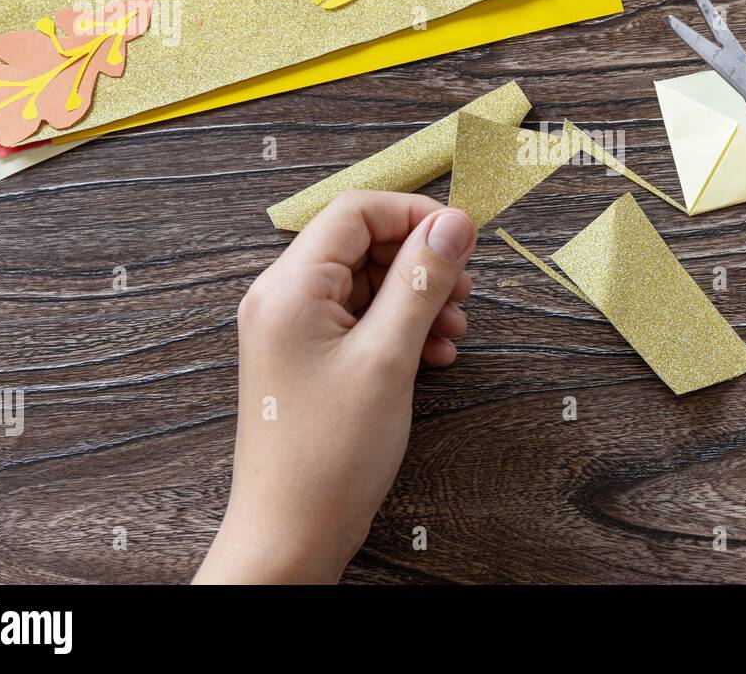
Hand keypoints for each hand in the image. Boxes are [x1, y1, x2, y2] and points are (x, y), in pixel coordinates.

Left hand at [195, 190, 476, 583]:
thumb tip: (452, 223)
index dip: (415, 215)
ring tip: (452, 331)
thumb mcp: (388, 358)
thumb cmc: (328, 456)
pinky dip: (400, 327)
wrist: (290, 535)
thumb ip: (421, 281)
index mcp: (289, 288)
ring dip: (416, 297)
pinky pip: (360, 318)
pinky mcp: (308, 357)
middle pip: (362, 243)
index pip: (356, 211)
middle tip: (462, 292)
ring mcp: (293, 329)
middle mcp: (283, 299)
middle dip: (419, 261)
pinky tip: (433, 355)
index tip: (462, 240)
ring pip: (367, 282)